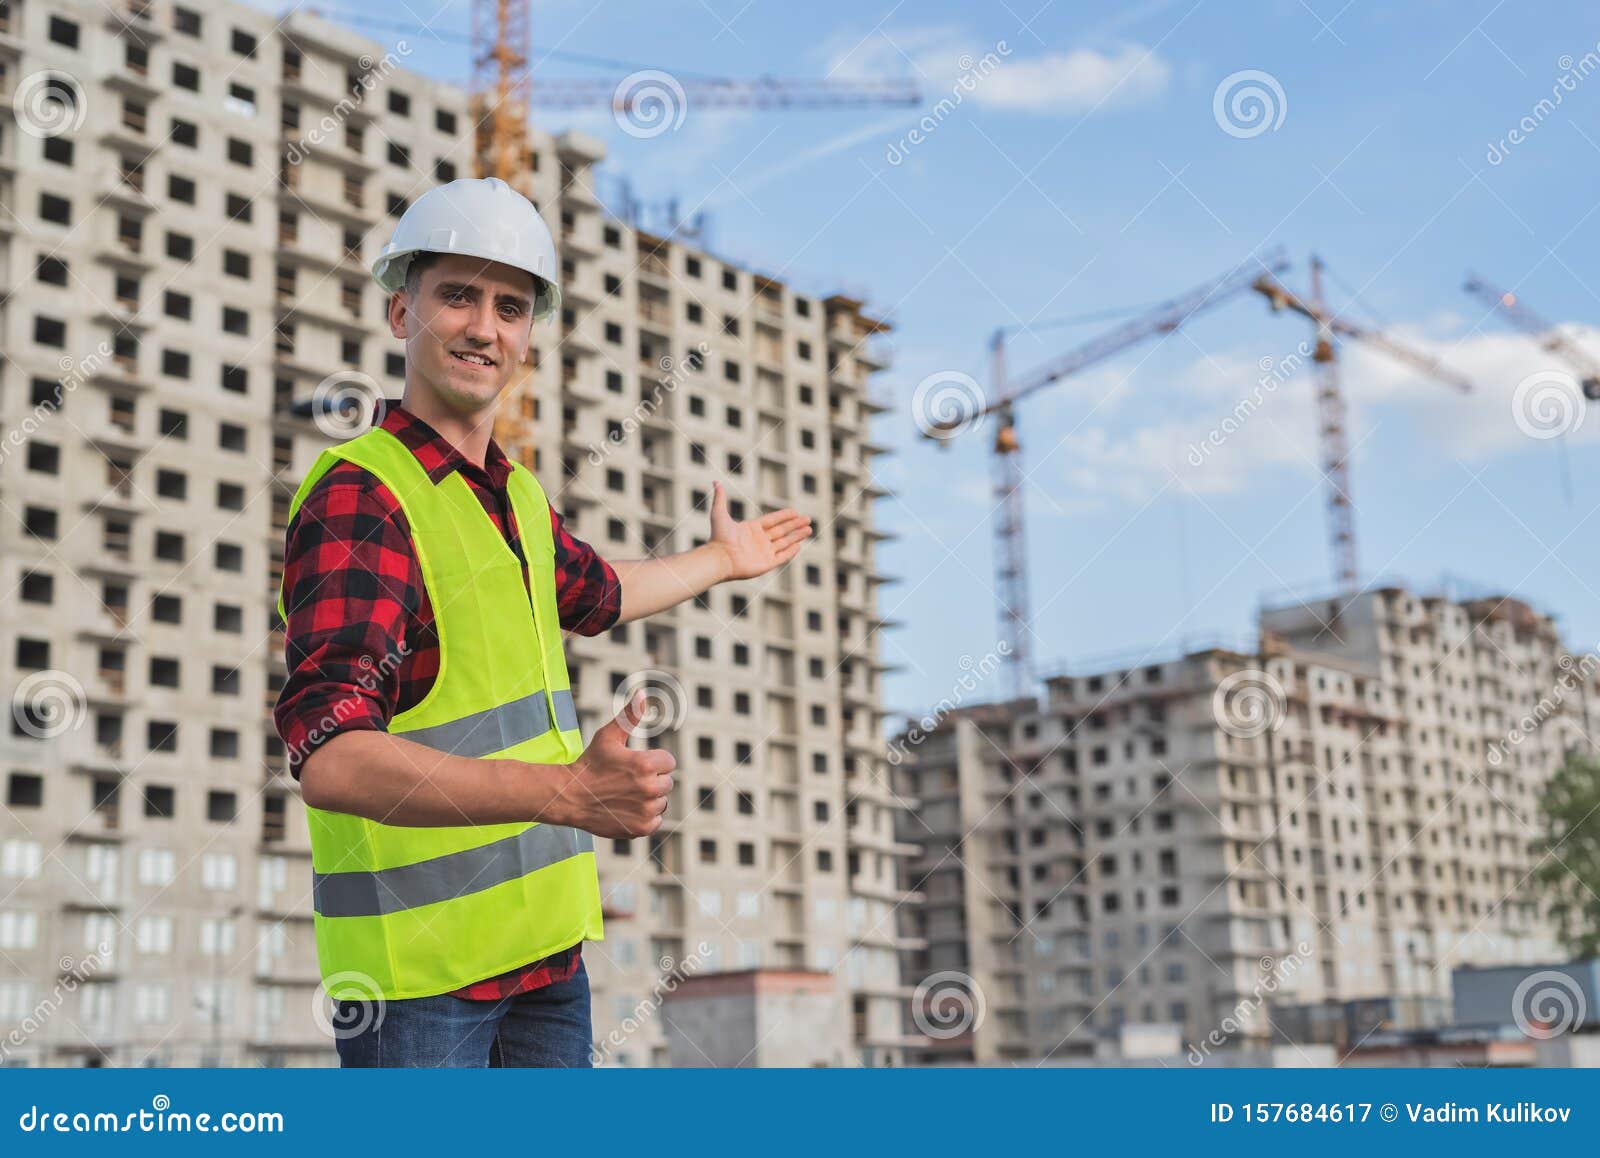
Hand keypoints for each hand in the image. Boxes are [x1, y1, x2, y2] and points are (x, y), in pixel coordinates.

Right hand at [549, 692, 675, 837]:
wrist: (570, 796)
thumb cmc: (590, 763)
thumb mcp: (608, 736)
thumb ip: (629, 716)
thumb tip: (641, 694)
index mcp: (646, 765)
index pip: (668, 762)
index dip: (653, 762)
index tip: (635, 764)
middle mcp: (650, 789)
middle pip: (667, 782)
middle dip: (652, 779)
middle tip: (627, 780)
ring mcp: (646, 810)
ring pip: (662, 802)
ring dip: (649, 799)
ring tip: (626, 794)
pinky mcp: (640, 828)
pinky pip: (655, 820)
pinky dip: (645, 816)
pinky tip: (626, 808)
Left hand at [708, 481, 812, 580]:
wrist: (719, 558)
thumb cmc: (718, 537)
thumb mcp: (718, 514)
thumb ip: (720, 498)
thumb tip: (715, 482)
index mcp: (751, 529)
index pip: (772, 521)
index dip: (784, 516)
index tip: (795, 511)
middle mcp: (759, 541)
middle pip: (781, 531)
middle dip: (795, 525)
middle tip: (808, 519)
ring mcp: (763, 553)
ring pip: (784, 542)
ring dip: (797, 536)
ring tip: (809, 529)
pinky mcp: (766, 564)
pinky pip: (781, 557)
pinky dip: (790, 552)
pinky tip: (799, 545)